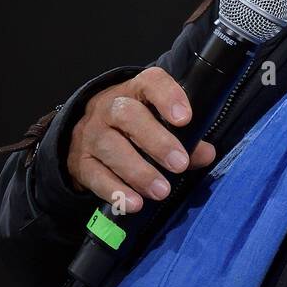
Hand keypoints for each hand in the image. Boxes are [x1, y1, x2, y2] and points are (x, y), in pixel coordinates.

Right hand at [65, 67, 216, 211]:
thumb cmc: (134, 126)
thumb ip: (187, 138)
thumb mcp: (160, 123)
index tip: (185, 119)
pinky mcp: (80, 162)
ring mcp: (91, 134)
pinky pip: (95, 175)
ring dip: (139, 172)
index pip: (151, 83)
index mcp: (135, 90)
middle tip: (179, 164)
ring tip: (162, 191)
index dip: (168, 97)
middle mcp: (109, 107)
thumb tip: (206, 154)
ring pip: (111, 147)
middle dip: (157, 141)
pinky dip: (116, 191)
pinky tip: (134, 203)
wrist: (83, 135)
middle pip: (128, 115)